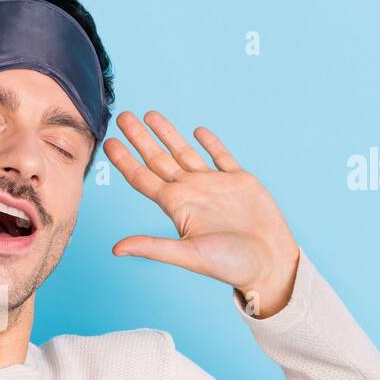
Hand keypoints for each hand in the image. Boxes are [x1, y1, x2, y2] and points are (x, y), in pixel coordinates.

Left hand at [104, 111, 299, 317]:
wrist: (270, 264)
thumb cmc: (230, 265)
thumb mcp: (188, 254)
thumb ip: (153, 247)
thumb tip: (115, 249)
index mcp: (177, 206)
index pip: (142, 179)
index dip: (124, 161)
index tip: (109, 142)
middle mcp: (192, 192)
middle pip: (158, 159)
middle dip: (140, 138)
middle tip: (123, 117)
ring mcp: (215, 185)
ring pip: (185, 152)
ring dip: (168, 134)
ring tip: (150, 114)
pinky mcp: (240, 180)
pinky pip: (221, 156)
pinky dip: (210, 142)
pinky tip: (197, 130)